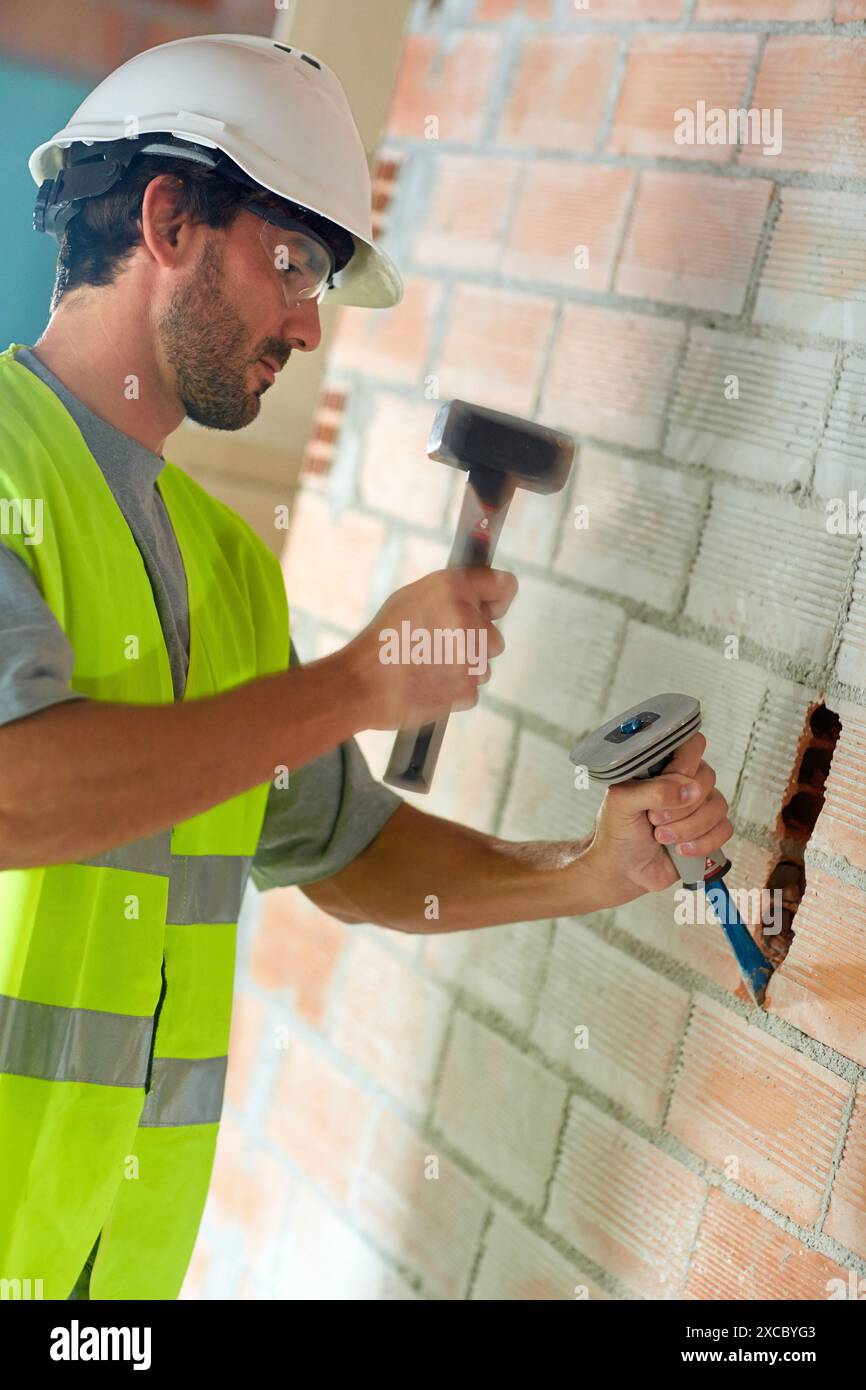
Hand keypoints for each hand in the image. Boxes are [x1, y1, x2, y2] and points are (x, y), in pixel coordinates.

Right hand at [341, 566, 518, 729]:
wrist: (361, 683)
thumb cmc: (382, 640)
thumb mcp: (411, 597)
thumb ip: (451, 594)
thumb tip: (480, 598)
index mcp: (453, 587)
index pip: (506, 586)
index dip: (498, 601)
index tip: (491, 611)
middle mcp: (466, 617)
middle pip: (495, 637)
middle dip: (474, 644)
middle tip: (437, 647)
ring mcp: (469, 655)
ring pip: (484, 665)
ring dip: (464, 669)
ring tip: (428, 667)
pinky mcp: (467, 688)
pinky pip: (473, 690)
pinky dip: (455, 691)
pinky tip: (429, 684)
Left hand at [581, 731, 732, 905]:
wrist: (623, 869)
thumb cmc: (618, 831)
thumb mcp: (621, 803)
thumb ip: (652, 790)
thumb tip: (689, 790)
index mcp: (662, 766)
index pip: (690, 744)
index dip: (684, 763)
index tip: (668, 783)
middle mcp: (684, 781)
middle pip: (707, 778)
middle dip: (680, 806)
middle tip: (653, 819)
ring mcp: (699, 806)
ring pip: (717, 805)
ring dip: (688, 827)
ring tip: (661, 837)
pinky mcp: (709, 830)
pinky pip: (724, 829)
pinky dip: (702, 843)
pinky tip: (680, 850)